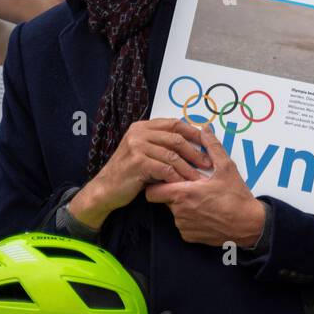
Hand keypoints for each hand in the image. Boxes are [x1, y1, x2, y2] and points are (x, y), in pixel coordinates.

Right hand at [71, 119, 209, 228]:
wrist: (105, 189)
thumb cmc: (129, 172)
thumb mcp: (144, 152)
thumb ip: (162, 144)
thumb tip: (193, 142)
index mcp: (143, 127)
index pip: (174, 124)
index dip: (193, 132)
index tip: (207, 143)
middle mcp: (139, 133)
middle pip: (176, 139)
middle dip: (195, 152)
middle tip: (207, 163)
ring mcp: (137, 146)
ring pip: (172, 155)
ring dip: (188, 168)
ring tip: (198, 178)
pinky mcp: (137, 162)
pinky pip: (165, 169)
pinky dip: (176, 178)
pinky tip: (183, 185)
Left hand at [146, 125, 265, 246]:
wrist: (249, 225)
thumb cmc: (237, 198)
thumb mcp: (227, 168)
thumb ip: (213, 147)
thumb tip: (205, 131)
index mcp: (184, 194)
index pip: (152, 190)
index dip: (157, 183)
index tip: (168, 178)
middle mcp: (179, 212)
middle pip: (163, 200)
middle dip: (172, 192)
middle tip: (190, 187)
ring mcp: (183, 226)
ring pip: (174, 212)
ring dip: (183, 206)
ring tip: (202, 200)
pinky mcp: (189, 237)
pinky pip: (183, 225)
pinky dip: (190, 219)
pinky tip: (206, 212)